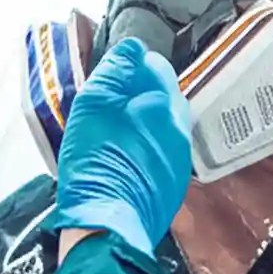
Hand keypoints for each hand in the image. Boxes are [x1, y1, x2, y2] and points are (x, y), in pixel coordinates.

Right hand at [52, 37, 192, 255]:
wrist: (108, 224)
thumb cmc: (95, 162)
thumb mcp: (92, 106)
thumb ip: (115, 71)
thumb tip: (133, 48)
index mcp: (164, 102)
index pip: (155, 66)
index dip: (129, 70)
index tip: (108, 82)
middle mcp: (180, 126)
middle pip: (162, 96)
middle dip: (139, 96)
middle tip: (107, 109)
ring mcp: (180, 156)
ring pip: (163, 126)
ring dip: (143, 123)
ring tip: (113, 136)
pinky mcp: (175, 182)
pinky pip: (162, 153)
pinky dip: (146, 149)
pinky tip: (123, 160)